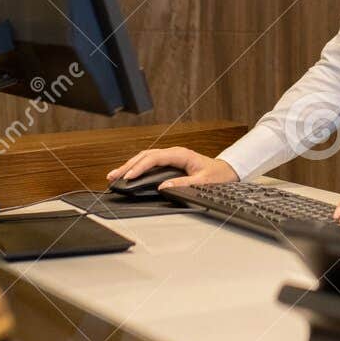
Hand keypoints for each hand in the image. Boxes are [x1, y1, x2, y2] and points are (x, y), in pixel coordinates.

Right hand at [105, 147, 239, 191]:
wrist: (225, 171)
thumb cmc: (217, 175)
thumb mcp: (203, 181)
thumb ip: (183, 183)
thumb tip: (163, 187)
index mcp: (181, 154)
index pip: (155, 158)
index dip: (140, 167)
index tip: (129, 176)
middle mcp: (174, 153)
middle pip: (146, 156)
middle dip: (128, 165)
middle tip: (113, 176)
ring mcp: (171, 156)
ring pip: (145, 157)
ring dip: (130, 165)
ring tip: (115, 175)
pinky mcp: (169, 162)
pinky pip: (149, 162)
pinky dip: (137, 167)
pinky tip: (128, 173)